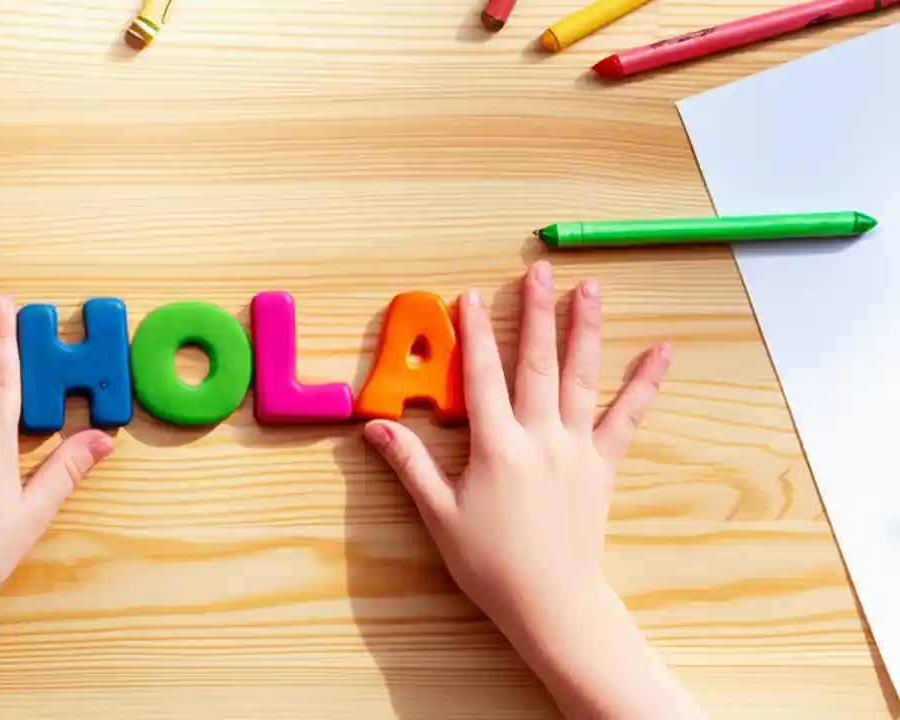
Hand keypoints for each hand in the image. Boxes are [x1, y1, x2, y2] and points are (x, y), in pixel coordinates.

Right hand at [365, 261, 698, 718]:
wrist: (551, 603)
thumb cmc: (491, 564)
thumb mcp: (439, 515)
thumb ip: (410, 465)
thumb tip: (374, 427)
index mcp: (497, 448)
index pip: (482, 378)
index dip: (472, 334)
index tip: (468, 296)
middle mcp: (540, 438)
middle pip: (536, 363)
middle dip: (535, 314)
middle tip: (539, 272)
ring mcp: (576, 448)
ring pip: (581, 377)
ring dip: (585, 329)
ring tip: (589, 288)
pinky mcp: (602, 465)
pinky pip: (627, 417)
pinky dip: (645, 384)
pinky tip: (661, 352)